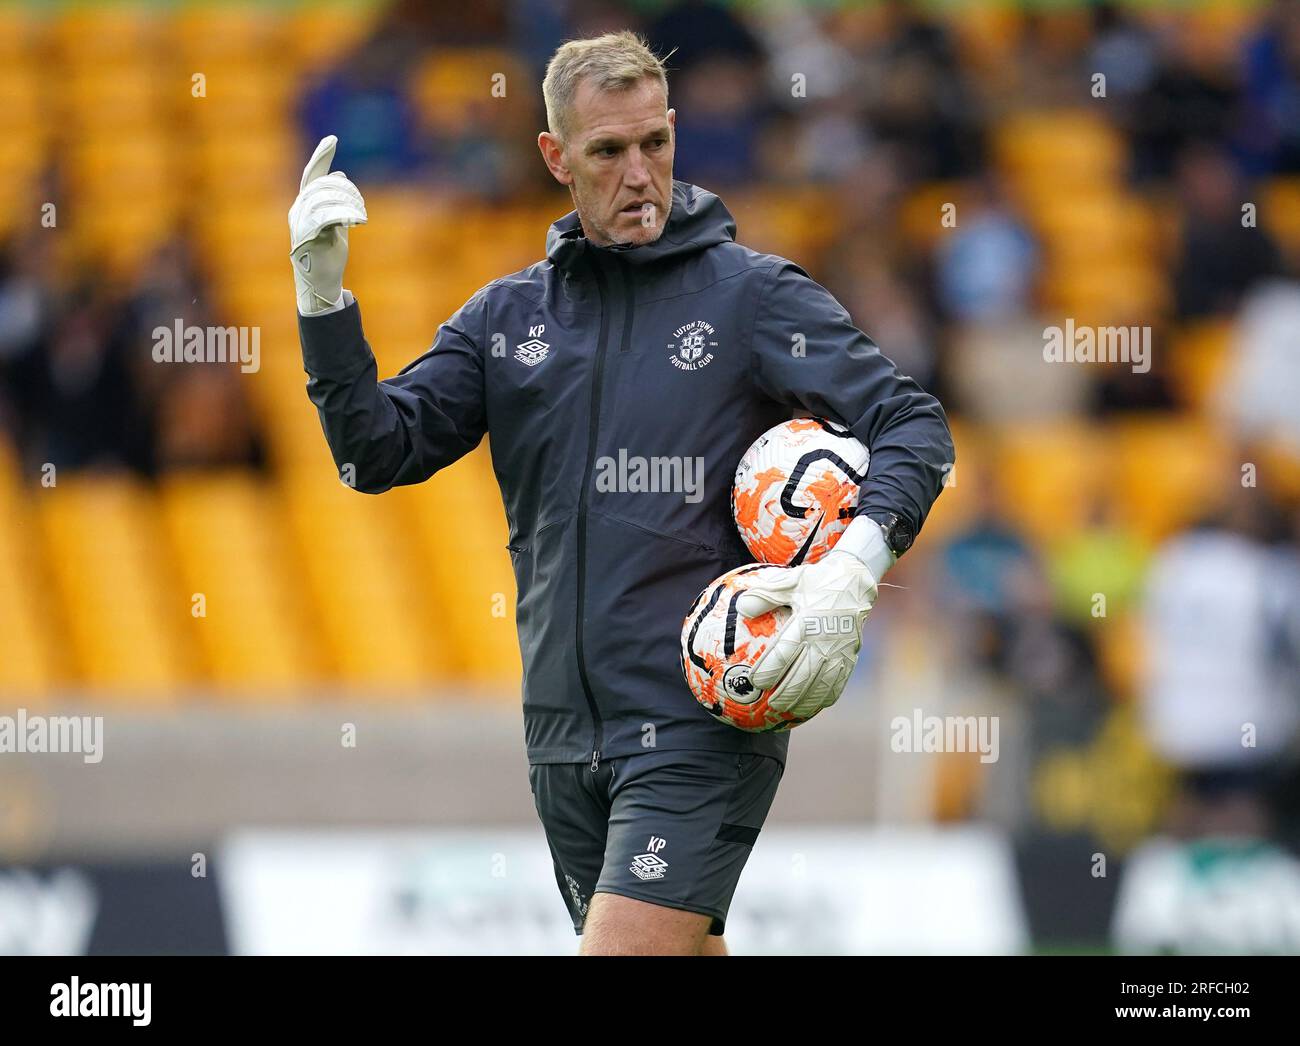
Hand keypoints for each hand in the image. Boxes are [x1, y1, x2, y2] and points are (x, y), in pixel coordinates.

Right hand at [288, 135, 366, 314]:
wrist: (320, 282)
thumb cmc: (327, 254)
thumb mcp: (334, 223)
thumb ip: (336, 200)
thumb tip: (340, 174)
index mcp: (303, 205)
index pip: (311, 175)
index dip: (321, 156)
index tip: (332, 139)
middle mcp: (298, 211)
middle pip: (322, 186)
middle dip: (346, 190)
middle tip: (360, 204)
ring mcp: (301, 224)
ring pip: (325, 199)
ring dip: (348, 203)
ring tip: (360, 215)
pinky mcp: (309, 238)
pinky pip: (326, 217)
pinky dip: (345, 214)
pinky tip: (357, 221)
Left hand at [735, 538, 882, 719]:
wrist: (855, 583)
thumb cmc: (817, 583)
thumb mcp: (790, 582)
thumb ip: (765, 595)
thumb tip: (741, 607)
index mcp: (806, 624)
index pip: (784, 654)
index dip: (768, 671)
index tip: (755, 681)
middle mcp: (823, 642)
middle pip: (802, 677)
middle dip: (785, 694)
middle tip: (770, 704)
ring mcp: (838, 652)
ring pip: (820, 686)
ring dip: (804, 701)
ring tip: (788, 711)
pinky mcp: (849, 658)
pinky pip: (838, 684)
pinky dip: (824, 698)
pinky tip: (813, 706)